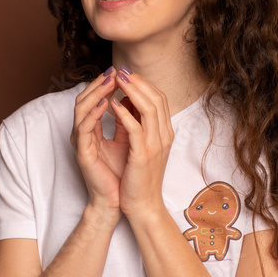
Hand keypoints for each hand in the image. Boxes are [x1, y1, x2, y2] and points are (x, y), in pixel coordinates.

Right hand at [71, 68, 127, 211]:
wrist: (122, 200)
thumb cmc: (123, 172)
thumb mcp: (127, 139)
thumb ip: (126, 120)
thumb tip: (133, 97)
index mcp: (92, 129)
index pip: (93, 99)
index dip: (105, 83)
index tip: (121, 71)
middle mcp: (83, 133)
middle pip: (84, 98)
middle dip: (99, 82)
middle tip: (114, 69)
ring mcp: (80, 142)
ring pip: (81, 108)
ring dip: (96, 92)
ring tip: (111, 80)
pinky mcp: (82, 152)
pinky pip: (84, 126)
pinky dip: (94, 112)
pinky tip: (106, 102)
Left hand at [108, 70, 173, 217]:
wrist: (143, 206)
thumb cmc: (139, 178)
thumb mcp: (141, 147)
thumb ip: (139, 126)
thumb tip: (128, 103)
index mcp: (165, 133)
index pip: (159, 99)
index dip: (144, 83)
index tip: (127, 73)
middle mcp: (164, 136)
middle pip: (156, 98)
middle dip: (138, 81)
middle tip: (121, 70)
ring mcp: (156, 145)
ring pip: (149, 108)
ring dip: (132, 90)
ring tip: (116, 80)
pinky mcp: (143, 155)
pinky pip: (135, 128)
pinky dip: (124, 113)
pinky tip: (112, 104)